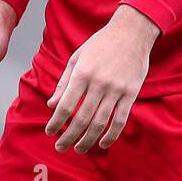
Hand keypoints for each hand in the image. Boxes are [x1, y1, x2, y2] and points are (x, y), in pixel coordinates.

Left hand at [45, 5, 159, 152]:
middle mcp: (98, 83)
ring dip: (88, 139)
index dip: (56, 122)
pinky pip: (120, 119)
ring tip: (79, 149)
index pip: (66, 105)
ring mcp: (116, 89)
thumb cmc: (101, 43)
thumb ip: (64, 82)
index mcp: (82, 73)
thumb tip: (51, 104)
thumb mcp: (77, 57)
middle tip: (60, 147)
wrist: (132, 32)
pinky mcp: (131, 93)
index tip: (49, 132)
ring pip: (100, 122)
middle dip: (69, 136)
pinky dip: (111, 134)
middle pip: (81, 118)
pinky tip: (103, 143)